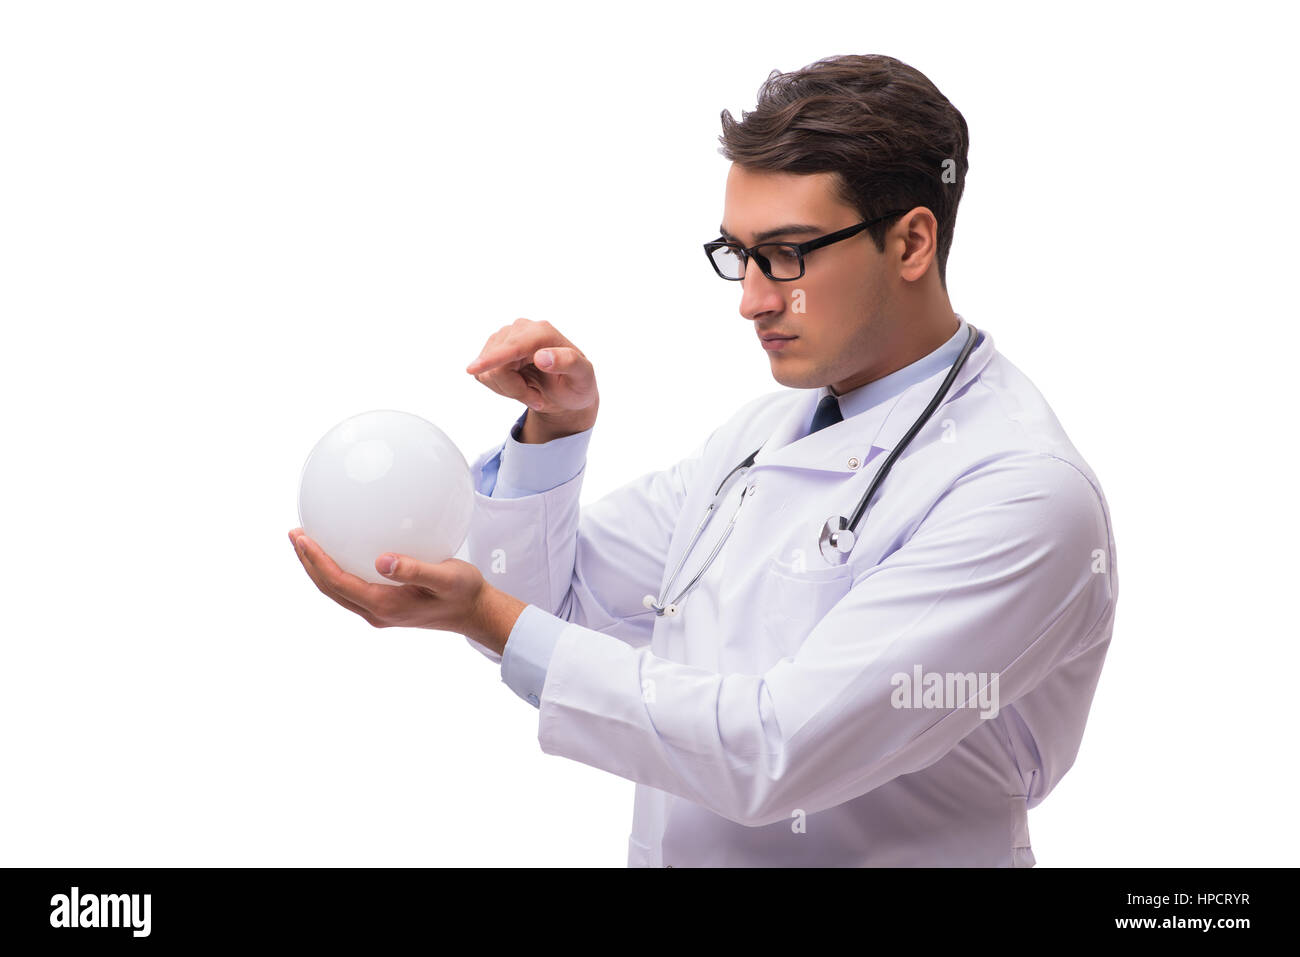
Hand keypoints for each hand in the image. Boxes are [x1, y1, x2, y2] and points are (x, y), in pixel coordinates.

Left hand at [288, 528, 525, 652]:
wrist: (476, 614)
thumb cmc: (465, 593)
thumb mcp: (446, 577)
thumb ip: (415, 570)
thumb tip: (382, 560)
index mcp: (385, 605)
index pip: (339, 583)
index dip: (316, 562)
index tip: (302, 538)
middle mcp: (377, 612)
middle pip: (330, 588)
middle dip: (309, 563)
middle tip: (295, 534)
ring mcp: (380, 611)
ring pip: (339, 590)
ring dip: (319, 567)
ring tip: (307, 542)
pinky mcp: (387, 606)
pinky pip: (352, 587)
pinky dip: (338, 570)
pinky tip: (342, 550)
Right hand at [465, 317, 597, 435]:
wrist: (567, 390)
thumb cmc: (578, 383)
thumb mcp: (583, 376)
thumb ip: (569, 363)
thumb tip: (541, 356)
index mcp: (542, 332)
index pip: (512, 346)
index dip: (493, 359)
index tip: (472, 369)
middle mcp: (521, 329)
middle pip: (498, 364)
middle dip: (515, 389)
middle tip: (537, 398)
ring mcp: (504, 338)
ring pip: (487, 371)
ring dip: (509, 389)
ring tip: (531, 390)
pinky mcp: (493, 350)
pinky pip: (483, 375)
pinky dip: (500, 387)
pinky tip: (518, 384)